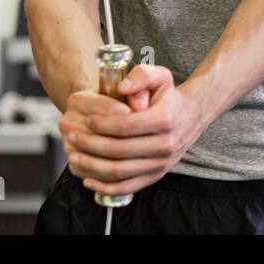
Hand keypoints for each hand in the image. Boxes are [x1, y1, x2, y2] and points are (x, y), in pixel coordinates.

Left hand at [66, 64, 206, 196]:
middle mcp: (165, 144)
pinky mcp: (156, 175)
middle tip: (72, 136)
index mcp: (164, 120)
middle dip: (90, 144)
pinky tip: (88, 179)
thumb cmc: (170, 96)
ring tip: (74, 156)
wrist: (192, 116)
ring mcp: (161, 163)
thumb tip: (122, 87)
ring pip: (120, 171)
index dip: (101, 125)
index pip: (125, 126)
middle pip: (119, 150)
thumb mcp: (160, 76)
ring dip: (92, 166)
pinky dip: (105, 187)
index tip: (87, 120)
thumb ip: (141, 75)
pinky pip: (127, 187)